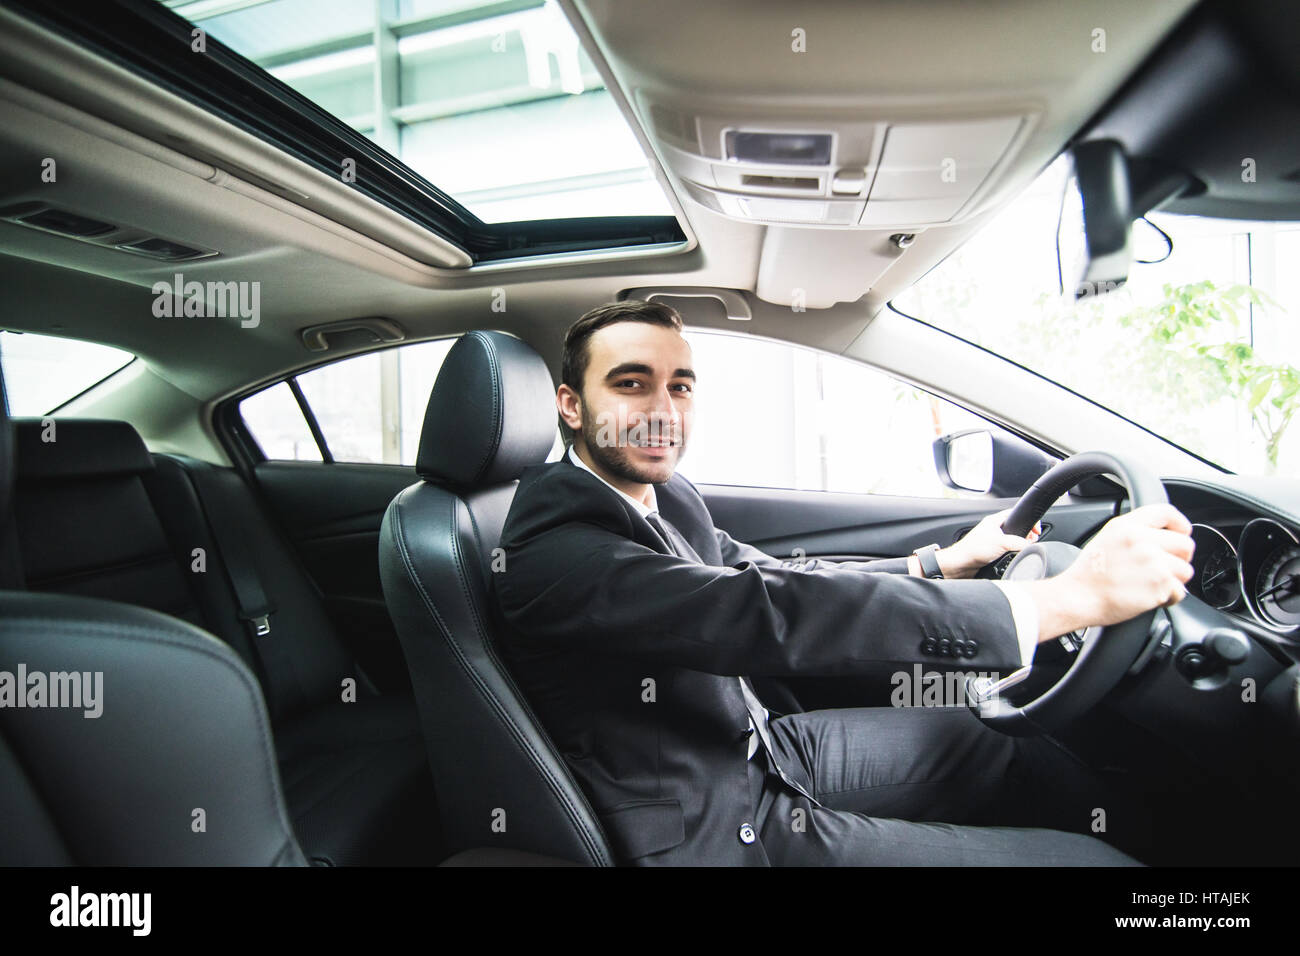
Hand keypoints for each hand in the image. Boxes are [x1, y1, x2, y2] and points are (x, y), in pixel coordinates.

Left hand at [936, 509, 1041, 577]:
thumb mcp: (1001, 543)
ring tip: (1022, 550)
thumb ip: (1019, 542)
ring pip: (1012, 541)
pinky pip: (1007, 551)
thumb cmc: (972, 550)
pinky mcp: (992, 553)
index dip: (1028, 521)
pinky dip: (1012, 554)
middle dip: (1026, 535)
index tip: (1036, 530)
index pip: (1016, 514)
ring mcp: (993, 542)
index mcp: (994, 521)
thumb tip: (1031, 546)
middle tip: (1031, 542)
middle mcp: (994, 530)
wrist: (960, 565)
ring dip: (1019, 546)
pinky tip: (1012, 558)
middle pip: (1017, 529)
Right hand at [1030, 504, 1194, 641]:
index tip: (1182, 533)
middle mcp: (1142, 541)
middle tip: (1165, 568)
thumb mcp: (1107, 537)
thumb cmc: (1089, 574)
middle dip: (1180, 558)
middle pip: (1185, 544)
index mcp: (1127, 526)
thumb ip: (1135, 530)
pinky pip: (1179, 591)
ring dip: (1174, 581)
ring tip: (1152, 584)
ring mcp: (1153, 562)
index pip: (1167, 512)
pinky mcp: (1159, 585)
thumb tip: (1162, 534)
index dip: (1179, 524)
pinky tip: (1150, 596)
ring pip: (1186, 571)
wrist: (1078, 598)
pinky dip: (1168, 598)